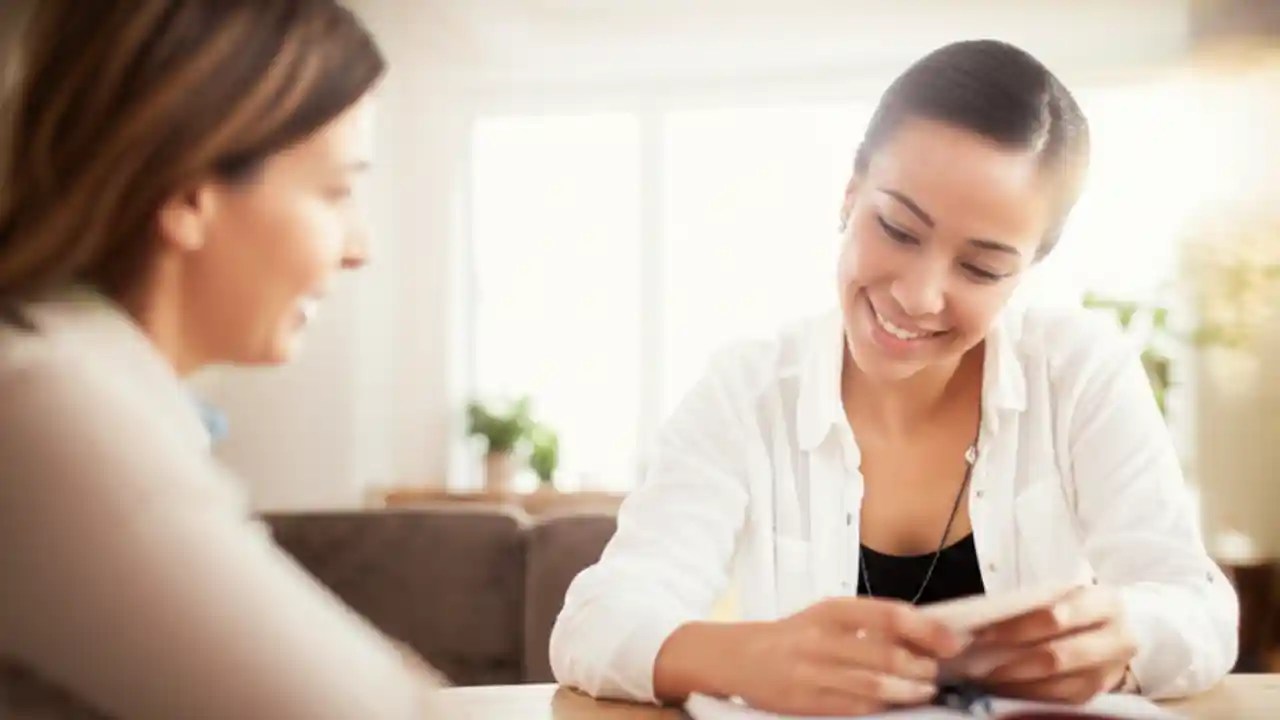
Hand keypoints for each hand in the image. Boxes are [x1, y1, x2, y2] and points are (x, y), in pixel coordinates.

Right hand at [729, 597, 965, 715]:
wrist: (742, 657)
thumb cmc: (797, 635)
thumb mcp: (828, 616)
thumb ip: (871, 624)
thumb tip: (927, 635)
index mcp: (832, 610)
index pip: (888, 614)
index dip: (926, 629)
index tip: (953, 641)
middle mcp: (822, 638)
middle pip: (885, 655)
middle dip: (921, 667)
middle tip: (938, 671)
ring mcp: (814, 672)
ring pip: (873, 686)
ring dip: (907, 691)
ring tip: (924, 690)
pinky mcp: (808, 702)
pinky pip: (855, 707)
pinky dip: (882, 707)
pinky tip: (895, 704)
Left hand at [964, 586, 1136, 703]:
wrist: (1117, 626)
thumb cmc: (1076, 604)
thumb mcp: (1061, 594)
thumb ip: (1031, 606)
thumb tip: (982, 622)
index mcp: (1104, 603)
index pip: (1056, 617)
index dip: (1017, 628)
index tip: (983, 635)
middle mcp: (1116, 639)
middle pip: (1057, 657)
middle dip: (1012, 663)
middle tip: (976, 665)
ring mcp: (1111, 671)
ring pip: (1058, 685)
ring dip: (1016, 683)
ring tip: (983, 677)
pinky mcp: (1098, 693)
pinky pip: (1060, 701)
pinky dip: (1027, 695)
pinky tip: (1003, 687)